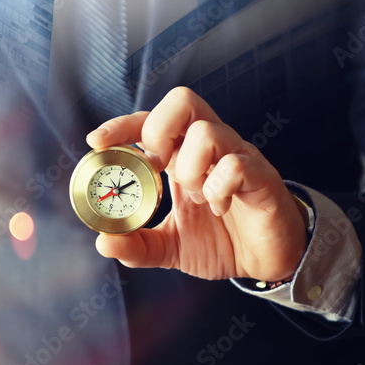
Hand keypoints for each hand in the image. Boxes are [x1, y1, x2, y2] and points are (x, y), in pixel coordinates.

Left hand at [86, 86, 306, 281]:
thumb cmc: (221, 243)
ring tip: (197, 198)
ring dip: (190, 169)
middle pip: (182, 101)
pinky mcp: (261, 176)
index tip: (96, 142)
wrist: (268, 262)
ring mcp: (238, 156)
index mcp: (182, 156)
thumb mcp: (169, 249)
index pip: (150, 121)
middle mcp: (210, 148)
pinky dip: (218, 189)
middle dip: (157, 131)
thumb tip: (102, 242)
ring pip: (207, 132)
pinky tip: (219, 208)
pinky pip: (235, 166)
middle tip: (157, 168)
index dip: (122, 125)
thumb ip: (137, 246)